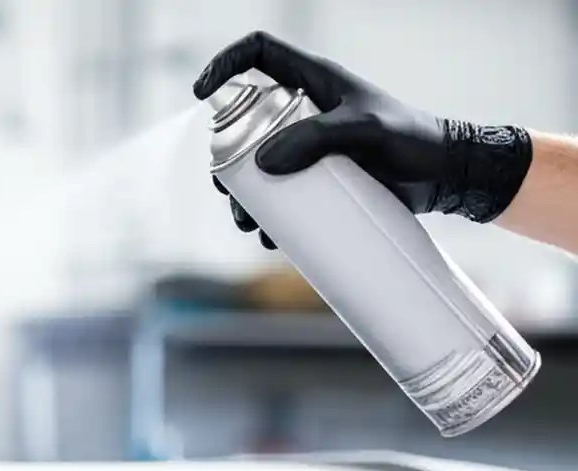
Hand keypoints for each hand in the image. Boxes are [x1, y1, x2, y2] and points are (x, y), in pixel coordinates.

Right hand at [194, 31, 531, 248]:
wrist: (448, 177)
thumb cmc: (414, 141)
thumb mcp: (365, 132)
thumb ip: (316, 139)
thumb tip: (263, 161)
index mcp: (314, 81)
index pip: (258, 54)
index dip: (225, 64)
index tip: (202, 94)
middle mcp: (306, 110)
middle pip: (245, 123)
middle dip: (225, 157)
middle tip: (224, 186)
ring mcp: (311, 145)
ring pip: (258, 166)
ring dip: (244, 197)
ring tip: (248, 224)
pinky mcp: (320, 177)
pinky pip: (283, 195)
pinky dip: (272, 217)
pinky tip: (273, 238)